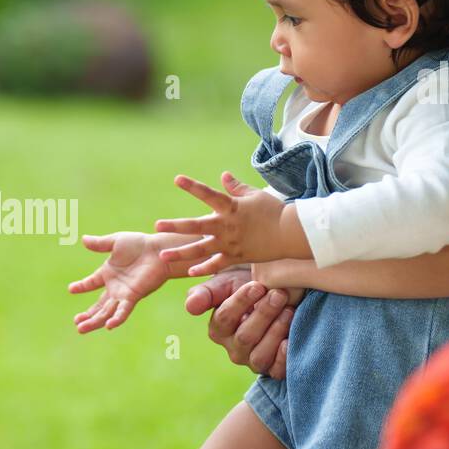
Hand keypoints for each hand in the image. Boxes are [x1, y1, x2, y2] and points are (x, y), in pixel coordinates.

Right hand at [69, 231, 173, 332]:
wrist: (158, 249)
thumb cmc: (140, 244)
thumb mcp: (115, 241)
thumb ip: (99, 244)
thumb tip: (83, 239)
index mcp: (109, 273)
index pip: (91, 283)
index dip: (81, 286)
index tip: (71, 289)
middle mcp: (115, 287)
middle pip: (98, 306)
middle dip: (87, 315)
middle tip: (76, 323)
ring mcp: (124, 293)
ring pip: (107, 312)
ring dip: (94, 322)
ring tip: (81, 329)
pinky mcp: (134, 296)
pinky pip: (123, 310)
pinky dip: (116, 318)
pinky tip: (108, 326)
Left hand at [156, 172, 298, 272]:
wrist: (291, 234)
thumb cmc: (274, 211)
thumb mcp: (254, 195)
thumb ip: (236, 187)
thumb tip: (223, 176)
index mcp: (230, 207)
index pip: (208, 194)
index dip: (192, 186)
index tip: (176, 179)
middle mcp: (226, 226)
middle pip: (196, 226)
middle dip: (175, 226)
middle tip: (157, 226)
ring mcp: (230, 243)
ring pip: (200, 249)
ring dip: (180, 253)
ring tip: (162, 256)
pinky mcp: (236, 257)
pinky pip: (216, 265)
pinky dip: (203, 269)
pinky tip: (189, 272)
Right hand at [184, 270, 295, 378]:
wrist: (275, 295)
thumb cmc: (246, 287)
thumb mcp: (224, 284)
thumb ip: (204, 294)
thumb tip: (190, 308)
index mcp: (218, 330)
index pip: (224, 318)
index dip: (240, 302)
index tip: (257, 286)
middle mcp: (234, 349)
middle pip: (244, 337)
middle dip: (263, 314)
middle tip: (278, 295)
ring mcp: (253, 361)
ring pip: (259, 356)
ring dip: (274, 332)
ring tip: (288, 311)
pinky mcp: (273, 369)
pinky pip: (276, 371)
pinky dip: (283, 358)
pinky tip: (288, 341)